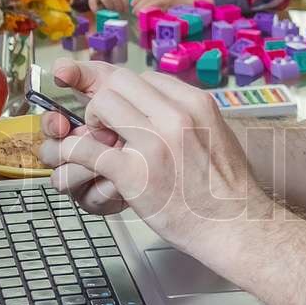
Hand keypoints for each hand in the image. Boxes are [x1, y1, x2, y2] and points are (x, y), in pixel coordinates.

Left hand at [39, 61, 271, 255]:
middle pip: (118, 83)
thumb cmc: (229, 192)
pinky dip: (69, 154)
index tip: (97, 88)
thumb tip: (159, 109)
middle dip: (101, 100)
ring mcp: (154, 143)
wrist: (237, 228)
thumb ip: (187, 118)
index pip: (144, 77)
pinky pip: (85, 149)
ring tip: (94, 146)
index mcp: (196, 104)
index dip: (115, 83)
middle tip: (99, 125)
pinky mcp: (134, 173)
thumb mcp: (217, 136)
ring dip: (88, 124)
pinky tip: (67, 164)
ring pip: (100, 107)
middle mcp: (176, 115)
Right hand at [77, 0, 128, 14]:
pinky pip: (93, 3)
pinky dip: (96, 9)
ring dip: (110, 7)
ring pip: (106, 0)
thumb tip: (128, 5)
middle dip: (118, 7)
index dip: (125, 4)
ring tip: (111, 9)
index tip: (126, 10)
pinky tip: (99, 11)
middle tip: (119, 11)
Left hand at [130, 0, 192, 12]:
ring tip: (139, 15)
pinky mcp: (168, 6)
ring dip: (142, 11)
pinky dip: (151, 14)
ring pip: (149, 5)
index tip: (132, 3)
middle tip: (134, 12)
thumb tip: (142, 2)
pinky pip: (156, 11)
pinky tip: (148, 17)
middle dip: (137, 6)